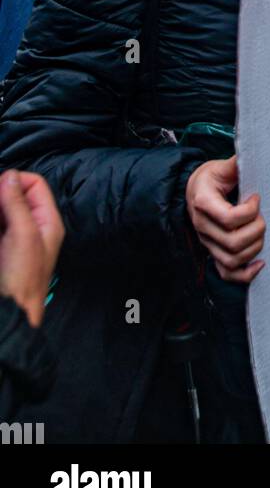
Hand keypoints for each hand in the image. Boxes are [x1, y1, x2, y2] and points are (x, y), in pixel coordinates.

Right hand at [0, 170, 64, 328]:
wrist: (9, 312)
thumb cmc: (22, 277)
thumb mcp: (23, 236)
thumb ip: (17, 204)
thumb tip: (9, 175)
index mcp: (46, 220)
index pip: (35, 184)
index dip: (16, 181)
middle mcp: (32, 224)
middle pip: (15, 195)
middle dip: (0, 194)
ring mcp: (14, 235)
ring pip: (2, 209)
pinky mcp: (2, 244)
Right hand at [185, 155, 264, 283]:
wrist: (193, 191)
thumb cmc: (210, 178)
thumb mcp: (220, 167)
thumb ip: (236, 164)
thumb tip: (253, 153)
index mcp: (203, 203)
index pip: (229, 218)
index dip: (250, 211)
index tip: (256, 198)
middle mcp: (203, 227)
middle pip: (234, 242)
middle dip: (256, 229)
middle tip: (261, 216)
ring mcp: (207, 243)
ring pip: (233, 259)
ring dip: (255, 248)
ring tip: (261, 230)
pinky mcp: (213, 253)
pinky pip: (227, 274)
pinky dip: (246, 274)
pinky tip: (260, 262)